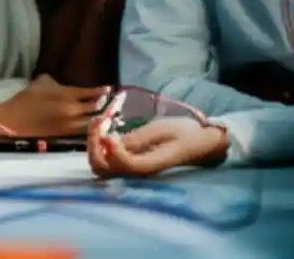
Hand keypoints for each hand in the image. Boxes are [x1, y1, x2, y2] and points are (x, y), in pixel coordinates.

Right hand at [0, 75, 109, 136]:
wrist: (14, 119)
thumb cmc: (26, 98)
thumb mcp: (42, 82)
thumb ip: (58, 83)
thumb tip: (68, 86)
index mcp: (67, 94)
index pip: (92, 93)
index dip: (103, 91)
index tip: (110, 89)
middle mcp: (73, 110)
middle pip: (96, 108)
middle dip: (105, 104)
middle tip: (113, 102)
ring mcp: (71, 124)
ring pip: (93, 122)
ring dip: (101, 118)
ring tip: (107, 115)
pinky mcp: (67, 135)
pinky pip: (85, 131)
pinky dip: (91, 127)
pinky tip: (94, 125)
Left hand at [88, 116, 229, 177]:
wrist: (200, 143)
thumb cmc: (186, 134)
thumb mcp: (163, 130)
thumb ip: (137, 139)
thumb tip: (109, 143)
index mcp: (154, 165)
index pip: (127, 167)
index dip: (114, 152)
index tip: (109, 133)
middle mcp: (139, 173)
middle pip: (104, 170)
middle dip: (94, 146)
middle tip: (99, 121)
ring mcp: (132, 170)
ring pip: (101, 166)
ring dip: (93, 144)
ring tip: (99, 121)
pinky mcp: (128, 164)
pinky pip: (106, 160)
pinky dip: (98, 144)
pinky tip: (103, 126)